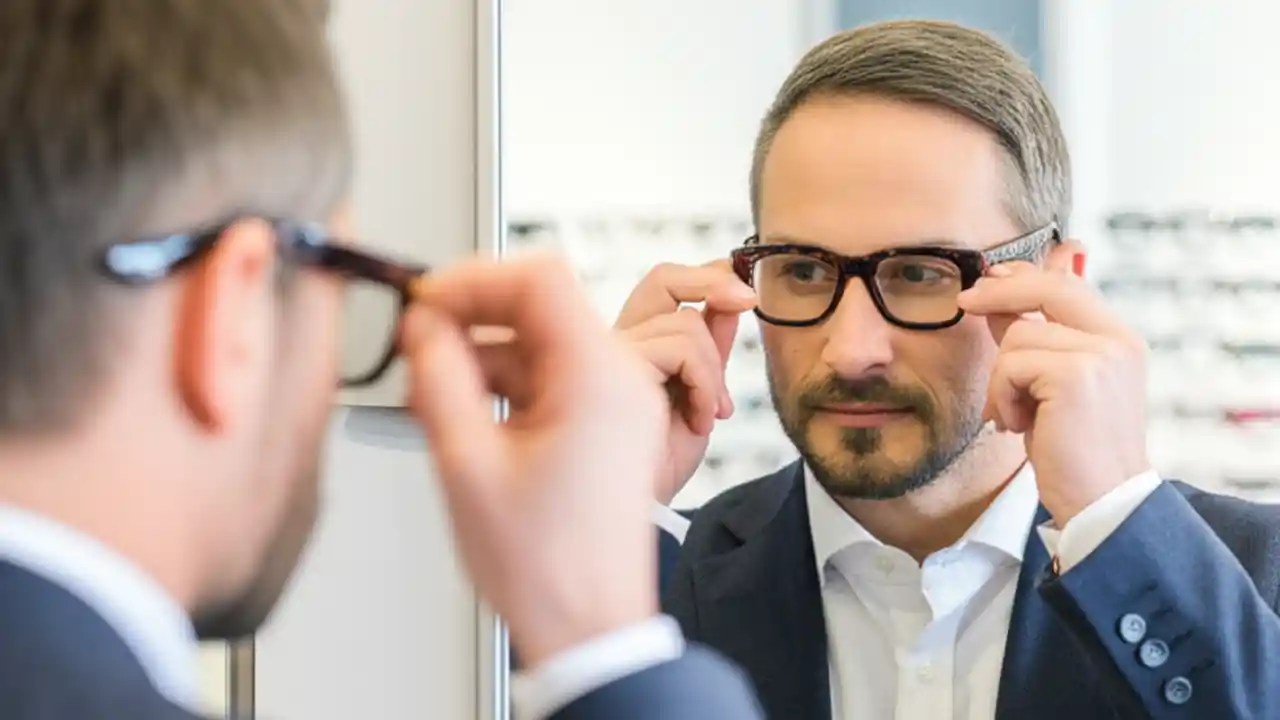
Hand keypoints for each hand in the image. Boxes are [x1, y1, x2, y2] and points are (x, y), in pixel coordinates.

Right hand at [402, 254, 668, 666]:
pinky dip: (502, 387)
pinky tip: (459, 415)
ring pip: (537, 344)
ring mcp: (615, 402)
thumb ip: (439, 379)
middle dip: (470, 321)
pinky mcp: (603, 424)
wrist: (591, 627)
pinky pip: (547, 378)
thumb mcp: (468, 464)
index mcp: (599, 379)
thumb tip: (423, 324)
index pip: (540, 279)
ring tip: (428, 397)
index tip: (425, 300)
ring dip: (480, 359)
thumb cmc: (547, 567)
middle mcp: (619, 380)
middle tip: (416, 346)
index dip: (473, 279)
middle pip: (539, 307)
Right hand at [615, 261, 756, 503]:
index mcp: (631, 345)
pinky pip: (681, 349)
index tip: (745, 297)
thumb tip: (730, 303)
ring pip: (684, 322)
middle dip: (712, 280)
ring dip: (714, 371)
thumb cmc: (656, 466)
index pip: (663, 288)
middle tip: (748, 300)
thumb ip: (710, 353)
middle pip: (662, 279)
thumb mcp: (699, 399)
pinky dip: (705, 385)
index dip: (705, 278)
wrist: (638, 513)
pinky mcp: (611, 370)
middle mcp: (612, 343)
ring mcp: (606, 353)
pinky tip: (699, 421)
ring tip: (709, 414)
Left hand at [956, 257, 1149, 526]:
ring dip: (1002, 379)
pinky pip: (1012, 365)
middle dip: (999, 291)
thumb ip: (1037, 342)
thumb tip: (996, 302)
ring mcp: (1101, 355)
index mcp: (1119, 340)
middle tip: (964, 302)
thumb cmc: (1072, 450)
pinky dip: (1003, 396)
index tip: (988, 280)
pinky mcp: (1077, 376)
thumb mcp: (1052, 388)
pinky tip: (1019, 426)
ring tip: (1016, 415)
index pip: (1067, 286)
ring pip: (1019, 337)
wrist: (1100, 503)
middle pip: (1048, 288)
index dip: (1024, 277)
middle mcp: (1118, 341)